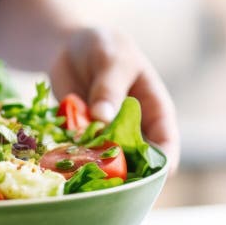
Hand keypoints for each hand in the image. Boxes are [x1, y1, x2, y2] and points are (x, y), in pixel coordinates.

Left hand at [50, 28, 180, 171]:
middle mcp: (134, 129)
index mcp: (155, 111)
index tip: (148, 178)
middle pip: (136, 161)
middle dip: (123, 172)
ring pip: (106, 162)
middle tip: (105, 178)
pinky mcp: (81, 137)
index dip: (161, 163)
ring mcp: (106, 136)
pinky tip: (58, 161)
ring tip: (77, 170)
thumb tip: (103, 118)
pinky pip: (79, 154)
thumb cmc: (104, 47)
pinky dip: (70, 159)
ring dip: (93, 168)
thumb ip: (108, 88)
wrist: (69, 46)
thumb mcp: (111, 61)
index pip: (166, 143)